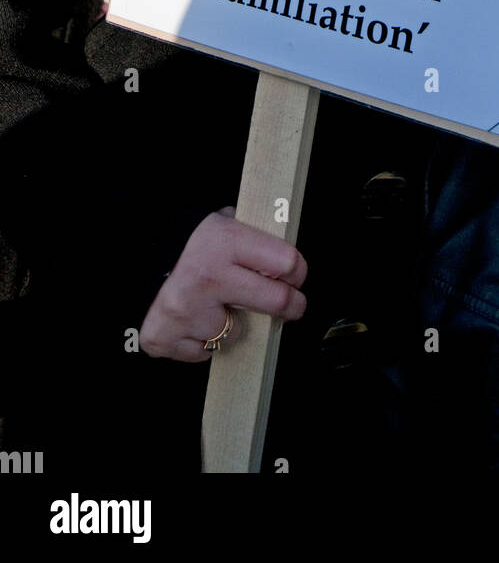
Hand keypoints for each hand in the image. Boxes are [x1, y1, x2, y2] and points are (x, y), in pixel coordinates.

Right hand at [139, 207, 307, 361]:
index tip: (298, 277)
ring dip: (229, 324)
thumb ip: (246, 234)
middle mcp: (207, 278)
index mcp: (223, 242)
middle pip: (277, 302)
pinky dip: (199, 340)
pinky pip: (202, 352)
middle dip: (291, 306)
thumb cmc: (179, 240)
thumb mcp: (215, 222)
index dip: (297, 271)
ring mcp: (186, 312)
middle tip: (293, 306)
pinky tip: (188, 320)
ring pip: (235, 333)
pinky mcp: (165, 338)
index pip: (286, 263)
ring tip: (210, 304)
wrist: (124, 259)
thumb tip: (278, 243)